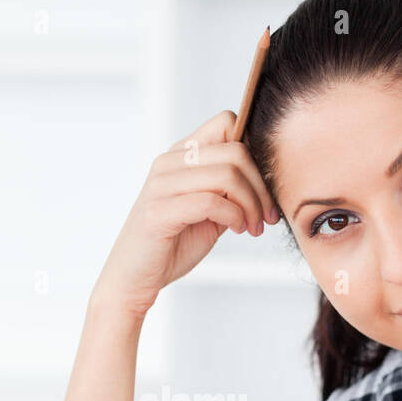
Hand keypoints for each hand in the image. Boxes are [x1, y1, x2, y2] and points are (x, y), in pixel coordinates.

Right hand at [91, 110, 280, 318]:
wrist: (134, 277)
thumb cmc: (172, 244)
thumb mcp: (209, 210)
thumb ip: (229, 190)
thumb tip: (266, 177)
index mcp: (180, 155)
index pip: (226, 123)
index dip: (254, 152)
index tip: (263, 186)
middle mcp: (169, 163)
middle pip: (235, 152)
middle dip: (261, 186)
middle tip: (267, 216)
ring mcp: (161, 185)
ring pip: (227, 176)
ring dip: (251, 205)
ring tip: (253, 226)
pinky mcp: (159, 211)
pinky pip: (211, 202)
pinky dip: (234, 217)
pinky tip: (238, 229)